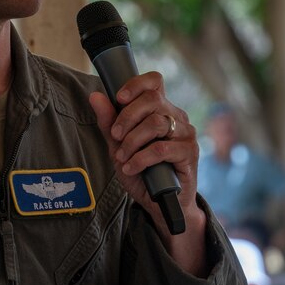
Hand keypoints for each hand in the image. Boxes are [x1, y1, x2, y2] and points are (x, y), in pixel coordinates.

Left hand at [90, 71, 207, 269]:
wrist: (160, 202)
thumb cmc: (142, 171)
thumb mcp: (119, 146)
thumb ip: (108, 122)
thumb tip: (95, 96)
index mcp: (161, 109)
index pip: (154, 82)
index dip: (136, 84)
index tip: (119, 98)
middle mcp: (176, 117)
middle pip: (153, 100)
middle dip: (127, 117)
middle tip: (115, 136)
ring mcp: (185, 134)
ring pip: (156, 124)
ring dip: (132, 141)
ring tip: (122, 157)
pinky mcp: (189, 153)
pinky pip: (162, 149)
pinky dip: (141, 158)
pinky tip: (131, 167)